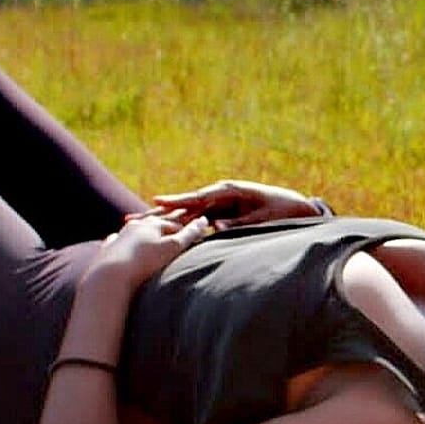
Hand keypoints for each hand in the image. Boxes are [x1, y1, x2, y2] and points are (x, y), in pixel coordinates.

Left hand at [89, 213, 207, 289]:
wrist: (110, 278)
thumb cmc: (145, 262)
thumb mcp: (173, 248)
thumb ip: (190, 234)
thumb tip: (204, 219)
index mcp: (153, 223)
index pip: (175, 224)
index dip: (187, 229)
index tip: (197, 235)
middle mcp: (135, 226)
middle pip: (154, 224)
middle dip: (165, 227)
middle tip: (174, 228)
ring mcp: (119, 237)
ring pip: (134, 230)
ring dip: (142, 232)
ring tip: (147, 234)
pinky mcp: (107, 250)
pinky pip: (115, 241)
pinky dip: (120, 240)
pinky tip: (117, 238)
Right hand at [129, 179, 322, 229]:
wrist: (293, 206)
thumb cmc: (280, 209)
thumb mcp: (262, 217)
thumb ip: (239, 222)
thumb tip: (214, 226)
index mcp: (228, 191)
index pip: (197, 197)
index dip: (177, 200)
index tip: (156, 201)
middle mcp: (218, 196)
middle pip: (183, 205)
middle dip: (158, 211)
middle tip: (131, 219)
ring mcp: (216, 204)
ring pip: (184, 213)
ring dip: (161, 219)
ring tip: (135, 224)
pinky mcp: (218, 213)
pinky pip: (193, 220)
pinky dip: (176, 225)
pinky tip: (157, 232)